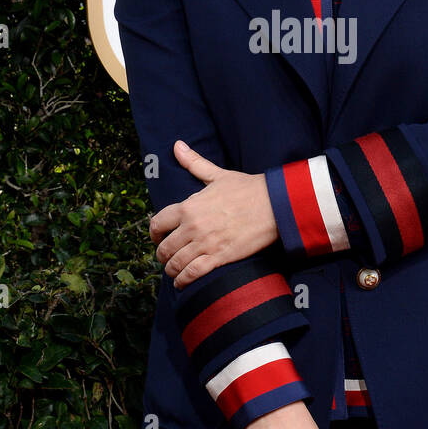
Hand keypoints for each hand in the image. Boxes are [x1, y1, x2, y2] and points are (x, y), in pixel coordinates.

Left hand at [149, 140, 278, 287]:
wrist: (274, 205)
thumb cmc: (247, 189)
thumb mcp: (217, 175)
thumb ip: (194, 163)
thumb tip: (177, 146)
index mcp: (188, 206)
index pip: (157, 223)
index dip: (153, 233)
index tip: (157, 237)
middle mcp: (192, 227)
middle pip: (164, 247)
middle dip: (162, 254)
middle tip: (166, 257)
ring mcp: (205, 244)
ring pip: (175, 263)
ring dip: (171, 269)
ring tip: (174, 271)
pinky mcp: (219, 257)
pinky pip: (192, 274)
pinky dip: (183, 280)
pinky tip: (181, 282)